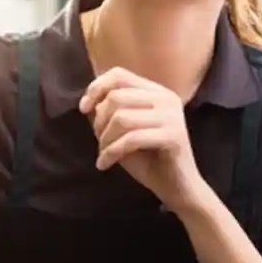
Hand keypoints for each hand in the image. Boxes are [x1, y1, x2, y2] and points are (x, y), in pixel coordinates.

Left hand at [79, 67, 208, 214]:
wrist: (177, 188)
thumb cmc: (148, 159)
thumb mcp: (123, 132)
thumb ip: (109, 113)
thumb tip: (88, 102)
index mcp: (156, 92)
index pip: (119, 75)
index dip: (96, 88)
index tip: (83, 109)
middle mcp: (167, 98)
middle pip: (116, 97)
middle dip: (99, 122)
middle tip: (99, 142)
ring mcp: (172, 116)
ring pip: (121, 118)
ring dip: (104, 140)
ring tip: (104, 155)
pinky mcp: (173, 136)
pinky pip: (131, 139)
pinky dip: (112, 152)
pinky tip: (105, 164)